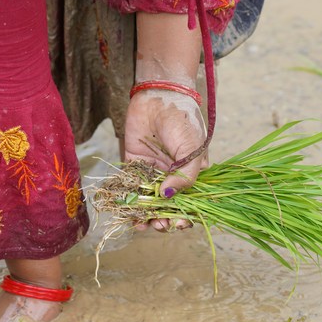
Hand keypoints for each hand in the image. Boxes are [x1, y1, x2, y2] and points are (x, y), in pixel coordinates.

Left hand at [124, 87, 206, 230]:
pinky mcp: (135, 165)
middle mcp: (172, 176)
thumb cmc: (182, 120)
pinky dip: (130, 203)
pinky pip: (131, 188)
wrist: (157, 96)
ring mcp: (153, 172)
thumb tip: (168, 196)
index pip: (191, 201)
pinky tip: (129, 214)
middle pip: (169, 206)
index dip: (185, 216)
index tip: (178, 223)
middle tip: (160, 225)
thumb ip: (185, 175)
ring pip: (149, 202)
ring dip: (147, 216)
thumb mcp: (192, 149)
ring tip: (144, 224)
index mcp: (191, 173)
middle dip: (165, 219)